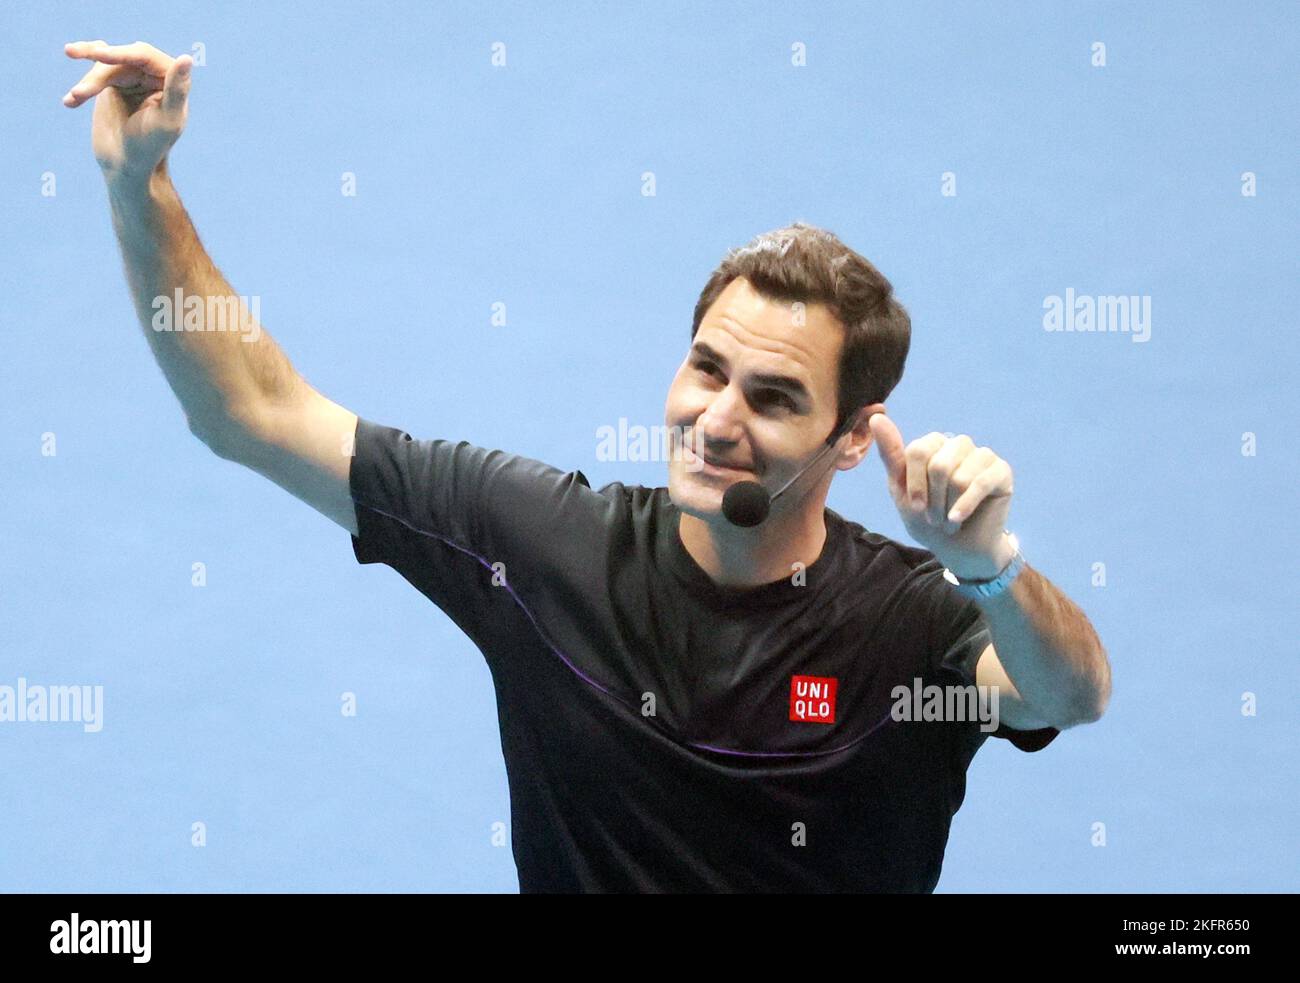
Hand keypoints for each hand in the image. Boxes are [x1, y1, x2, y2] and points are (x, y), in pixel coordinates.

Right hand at [62, 40, 191, 183]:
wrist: (126, 166)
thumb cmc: (150, 147)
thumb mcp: (166, 120)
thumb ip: (176, 89)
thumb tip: (186, 58)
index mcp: (170, 79)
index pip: (145, 55)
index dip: (121, 53)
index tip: (99, 55)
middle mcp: (153, 75)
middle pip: (120, 60)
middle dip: (99, 74)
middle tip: (78, 86)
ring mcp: (131, 78)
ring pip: (104, 67)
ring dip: (88, 84)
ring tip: (75, 100)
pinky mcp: (112, 84)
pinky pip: (94, 71)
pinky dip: (82, 83)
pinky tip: (71, 100)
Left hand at [869, 412, 1015, 578]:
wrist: (957, 548)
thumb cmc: (928, 518)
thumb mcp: (901, 490)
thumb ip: (891, 454)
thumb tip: (876, 417)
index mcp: (933, 444)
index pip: (918, 450)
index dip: (915, 484)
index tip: (916, 508)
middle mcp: (958, 444)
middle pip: (939, 465)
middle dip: (933, 500)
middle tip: (935, 519)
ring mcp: (982, 456)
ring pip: (959, 477)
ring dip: (948, 507)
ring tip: (948, 521)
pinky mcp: (1001, 472)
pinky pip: (981, 483)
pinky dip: (965, 506)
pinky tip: (958, 519)